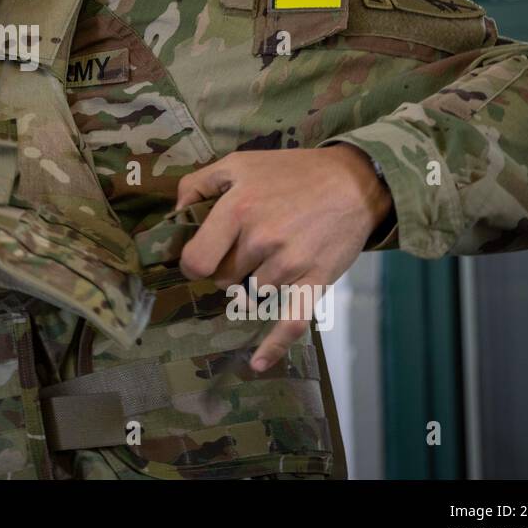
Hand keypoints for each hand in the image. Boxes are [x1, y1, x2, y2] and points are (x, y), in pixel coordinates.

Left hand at [173, 145, 391, 371]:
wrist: (354, 182)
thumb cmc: (291, 171)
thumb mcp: (237, 163)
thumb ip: (196, 184)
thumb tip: (173, 216)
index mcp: (237, 210)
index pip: (196, 262)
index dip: (192, 264)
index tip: (200, 259)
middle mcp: (260, 240)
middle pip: (223, 280)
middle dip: (227, 269)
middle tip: (246, 247)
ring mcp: (289, 264)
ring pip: (251, 296)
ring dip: (254, 285)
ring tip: (273, 256)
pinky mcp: (315, 282)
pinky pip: (290, 323)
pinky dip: (273, 346)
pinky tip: (257, 364)